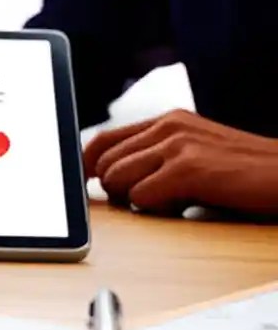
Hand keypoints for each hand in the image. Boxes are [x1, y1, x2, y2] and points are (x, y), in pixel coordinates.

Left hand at [84, 109, 277, 216]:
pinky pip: (141, 196)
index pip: (104, 139)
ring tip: (169, 201)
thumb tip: (110, 176)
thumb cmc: (246, 174)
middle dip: (114, 189)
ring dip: (134, 200)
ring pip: (116, 178)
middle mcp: (169, 127)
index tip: (83, 185)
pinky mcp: (188, 168)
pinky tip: (183, 206)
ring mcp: (178, 145)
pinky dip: (155, 209)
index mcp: (168, 120)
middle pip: (105, 162)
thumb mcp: (198, 154)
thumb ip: (159, 156)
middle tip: (143, 201)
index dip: (88, 165)